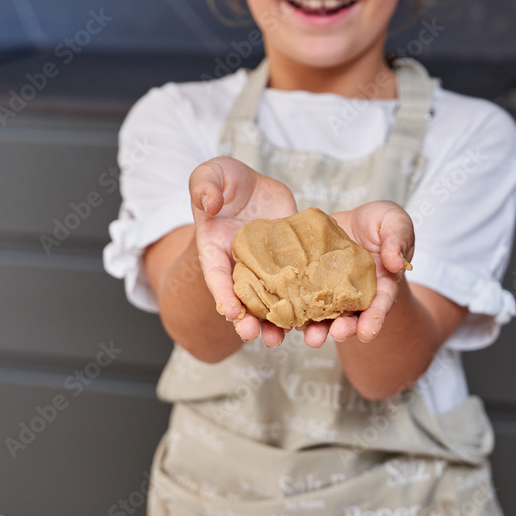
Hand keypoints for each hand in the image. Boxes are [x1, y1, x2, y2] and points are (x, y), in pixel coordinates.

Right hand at [189, 157, 296, 345]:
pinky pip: (296, 284)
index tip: (231, 312)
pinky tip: (311, 318)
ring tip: (279, 341)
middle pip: (241, 298)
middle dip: (246, 320)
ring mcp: (266, 267)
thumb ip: (204, 186)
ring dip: (273, 321)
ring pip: (269, 300)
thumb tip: (210, 203)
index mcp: (215, 249)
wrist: (254, 185)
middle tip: (254, 336)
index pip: (217, 274)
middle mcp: (240, 265)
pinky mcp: (290, 262)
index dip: (223, 294)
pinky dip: (302, 301)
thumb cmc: (225, 181)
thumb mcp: (211, 174)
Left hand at [299, 201, 414, 347]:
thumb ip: (397, 240)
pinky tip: (287, 320)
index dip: (375, 318)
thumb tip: (397, 264)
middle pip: (352, 317)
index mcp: (381, 284)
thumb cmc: (378, 223)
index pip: (380, 304)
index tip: (367, 333)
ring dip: (319, 329)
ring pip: (325, 316)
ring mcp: (331, 293)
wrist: (347, 221)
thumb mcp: (394, 223)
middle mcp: (356, 296)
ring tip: (312, 338)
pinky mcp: (310, 284)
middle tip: (338, 334)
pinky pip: (301, 300)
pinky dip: (295, 312)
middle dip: (345, 328)